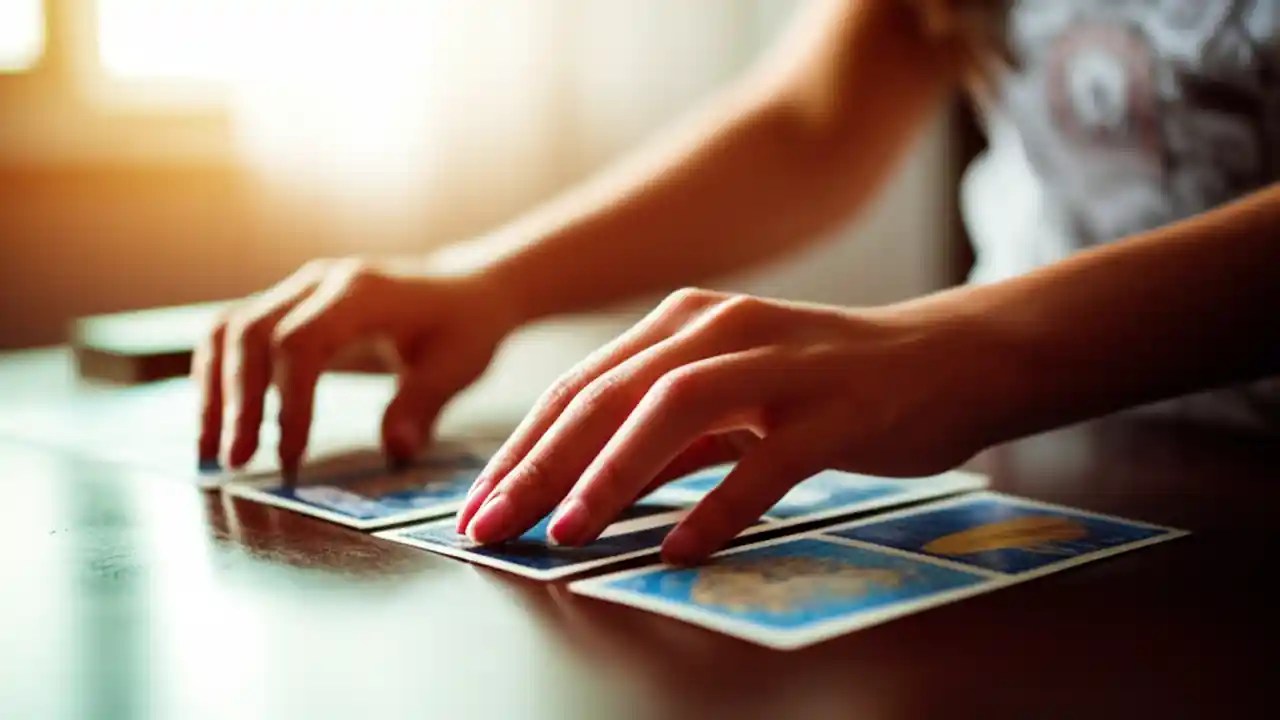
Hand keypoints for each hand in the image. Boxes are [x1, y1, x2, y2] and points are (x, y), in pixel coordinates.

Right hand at [194, 257, 516, 472]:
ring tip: (209, 450)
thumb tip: (395, 451)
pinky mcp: (289, 306)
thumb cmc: (463, 326)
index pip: (301, 342)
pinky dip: (220, 376)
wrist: (466, 287)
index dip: (289, 401)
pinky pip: (236, 332)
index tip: (291, 455)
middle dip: (236, 401)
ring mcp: (298, 291)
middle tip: (235, 462)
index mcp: (361, 295)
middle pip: (251, 333)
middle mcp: (319, 284)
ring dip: (214, 389)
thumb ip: (423, 406)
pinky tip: (220, 422)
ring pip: (231, 329)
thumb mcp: (457, 366)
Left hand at [456, 287, 989, 563]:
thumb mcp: (731, 399)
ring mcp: (781, 363)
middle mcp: (721, 329)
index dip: (521, 450)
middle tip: (490, 527)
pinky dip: (721, 504)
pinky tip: (683, 547)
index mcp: (685, 322)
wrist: (948, 359)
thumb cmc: (826, 386)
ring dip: (611, 475)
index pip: (580, 388)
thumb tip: (581, 490)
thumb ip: (664, 436)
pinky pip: (768, 458)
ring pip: (675, 411)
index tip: (479, 507)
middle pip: (609, 395)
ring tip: (565, 533)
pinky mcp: (836, 405)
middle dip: (540, 467)